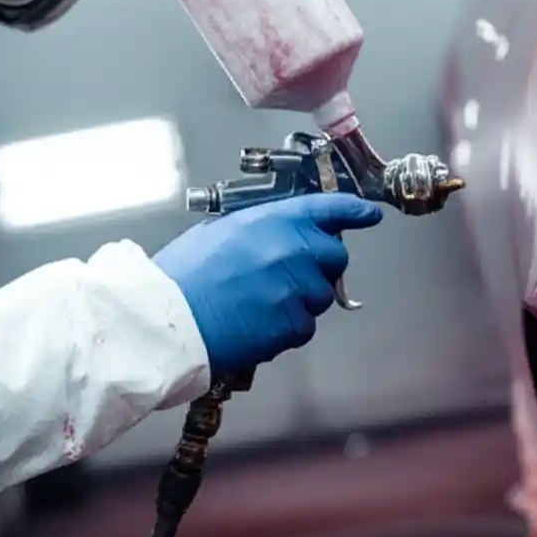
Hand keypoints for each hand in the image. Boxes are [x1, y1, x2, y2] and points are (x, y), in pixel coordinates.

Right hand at [154, 194, 383, 375]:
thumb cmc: (183, 276)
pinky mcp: (292, 326)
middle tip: (291, 274)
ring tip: (259, 302)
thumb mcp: (221, 230)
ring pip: (321, 296)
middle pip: (336, 257)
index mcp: (274, 221)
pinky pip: (305, 326)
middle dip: (322, 265)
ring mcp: (296, 290)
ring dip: (301, 299)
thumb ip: (261, 228)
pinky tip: (257, 323)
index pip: (329, 209)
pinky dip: (287, 328)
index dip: (354, 211)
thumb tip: (280, 233)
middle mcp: (293, 252)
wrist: (168, 319)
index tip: (368, 213)